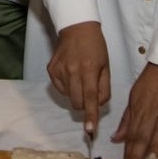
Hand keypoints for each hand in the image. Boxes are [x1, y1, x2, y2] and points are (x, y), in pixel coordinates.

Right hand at [48, 21, 110, 135]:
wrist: (76, 28)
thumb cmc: (95, 47)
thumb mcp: (106, 66)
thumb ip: (104, 88)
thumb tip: (97, 105)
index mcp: (89, 69)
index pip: (91, 98)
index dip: (91, 115)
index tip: (90, 130)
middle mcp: (73, 70)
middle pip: (77, 102)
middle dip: (84, 104)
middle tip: (89, 91)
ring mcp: (59, 71)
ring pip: (68, 97)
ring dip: (76, 94)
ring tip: (80, 77)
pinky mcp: (51, 70)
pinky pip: (60, 89)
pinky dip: (67, 87)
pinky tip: (71, 73)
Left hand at [112, 62, 157, 158]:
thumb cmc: (150, 81)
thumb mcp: (133, 98)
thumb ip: (126, 121)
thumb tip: (115, 139)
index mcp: (138, 111)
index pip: (130, 135)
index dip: (127, 151)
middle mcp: (151, 114)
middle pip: (143, 136)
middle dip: (138, 154)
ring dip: (156, 149)